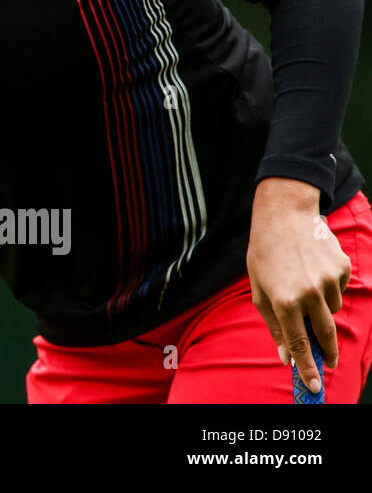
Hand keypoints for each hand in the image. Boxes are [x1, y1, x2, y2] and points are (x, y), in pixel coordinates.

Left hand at [246, 177, 349, 392]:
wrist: (284, 215)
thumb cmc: (264, 253)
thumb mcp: (258, 289)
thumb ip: (273, 324)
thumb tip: (284, 354)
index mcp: (284, 300)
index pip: (299, 343)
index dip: (306, 367)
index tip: (313, 386)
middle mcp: (310, 292)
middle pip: (324, 334)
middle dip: (326, 353)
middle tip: (328, 365)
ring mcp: (329, 280)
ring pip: (332, 310)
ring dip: (320, 307)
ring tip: (302, 284)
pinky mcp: (342, 269)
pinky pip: (339, 290)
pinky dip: (328, 287)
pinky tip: (313, 269)